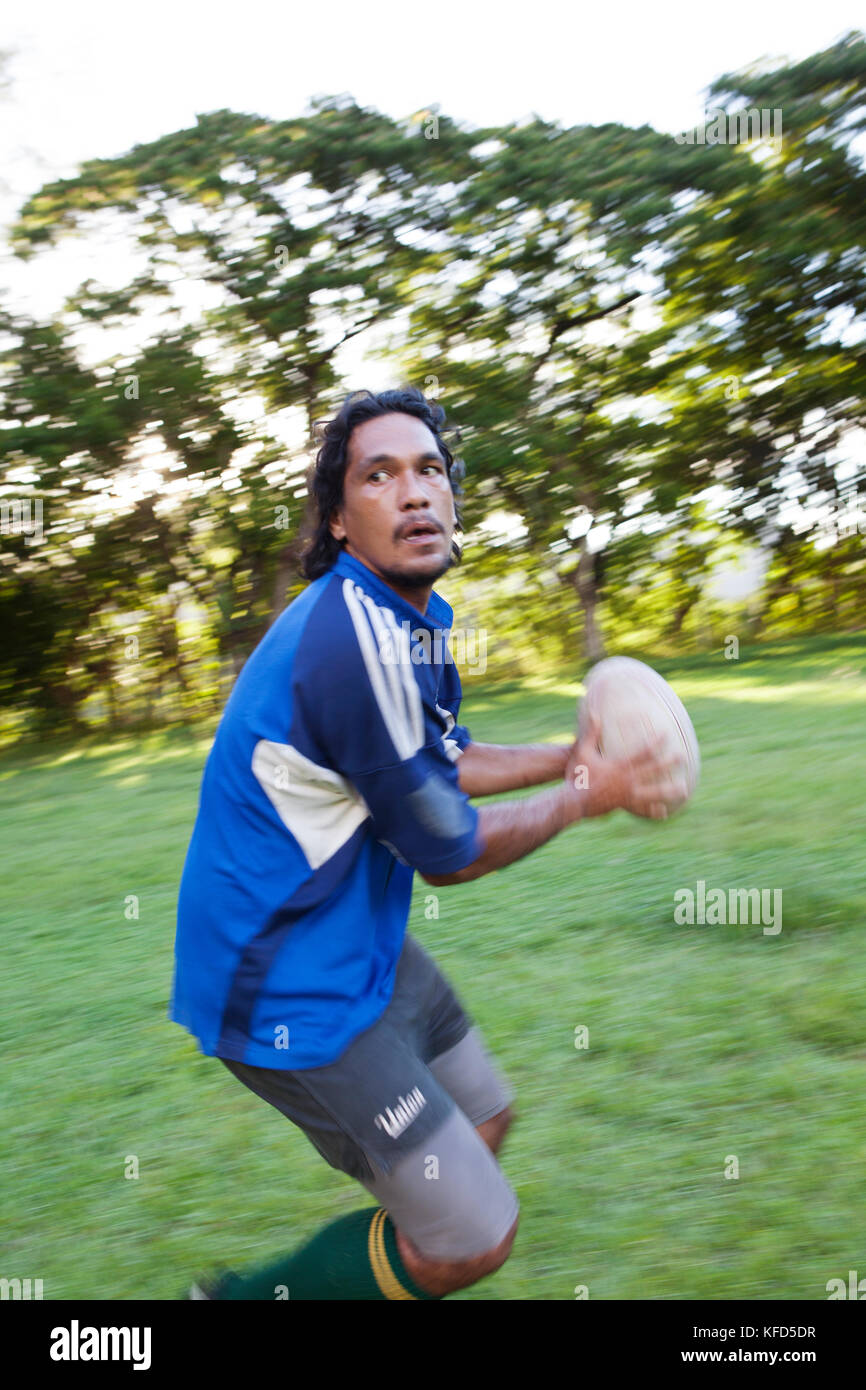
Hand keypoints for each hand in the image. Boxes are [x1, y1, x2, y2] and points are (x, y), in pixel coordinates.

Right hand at [563, 710, 686, 821]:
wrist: (572, 801)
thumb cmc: (576, 775)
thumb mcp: (582, 752)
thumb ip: (591, 733)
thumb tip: (594, 713)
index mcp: (620, 766)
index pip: (643, 752)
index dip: (656, 742)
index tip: (667, 735)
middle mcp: (628, 780)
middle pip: (654, 770)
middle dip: (669, 763)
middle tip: (683, 757)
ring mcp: (627, 795)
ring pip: (654, 792)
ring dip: (669, 790)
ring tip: (684, 789)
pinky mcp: (623, 806)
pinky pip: (642, 808)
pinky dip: (653, 810)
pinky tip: (663, 813)